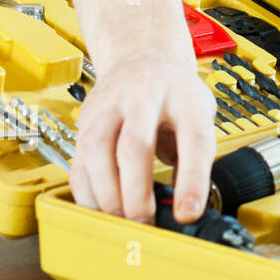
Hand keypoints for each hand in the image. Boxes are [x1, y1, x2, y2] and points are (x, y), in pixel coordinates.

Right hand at [68, 54, 217, 224]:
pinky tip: (100, 209)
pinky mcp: (85, 119)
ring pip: (98, 152)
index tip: (188, 215)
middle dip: (137, 194)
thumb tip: (184, 207)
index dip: (192, 181)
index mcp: (185, 96)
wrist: (142, 56)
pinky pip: (79, 160)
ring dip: (107, 195)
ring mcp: (110, 105)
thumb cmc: (176, 94)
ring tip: (122, 220)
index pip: (193, 139)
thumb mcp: (200, 114)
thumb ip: (194, 155)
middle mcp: (145, 96)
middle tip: (145, 223)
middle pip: (135, 147)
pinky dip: (87, 192)